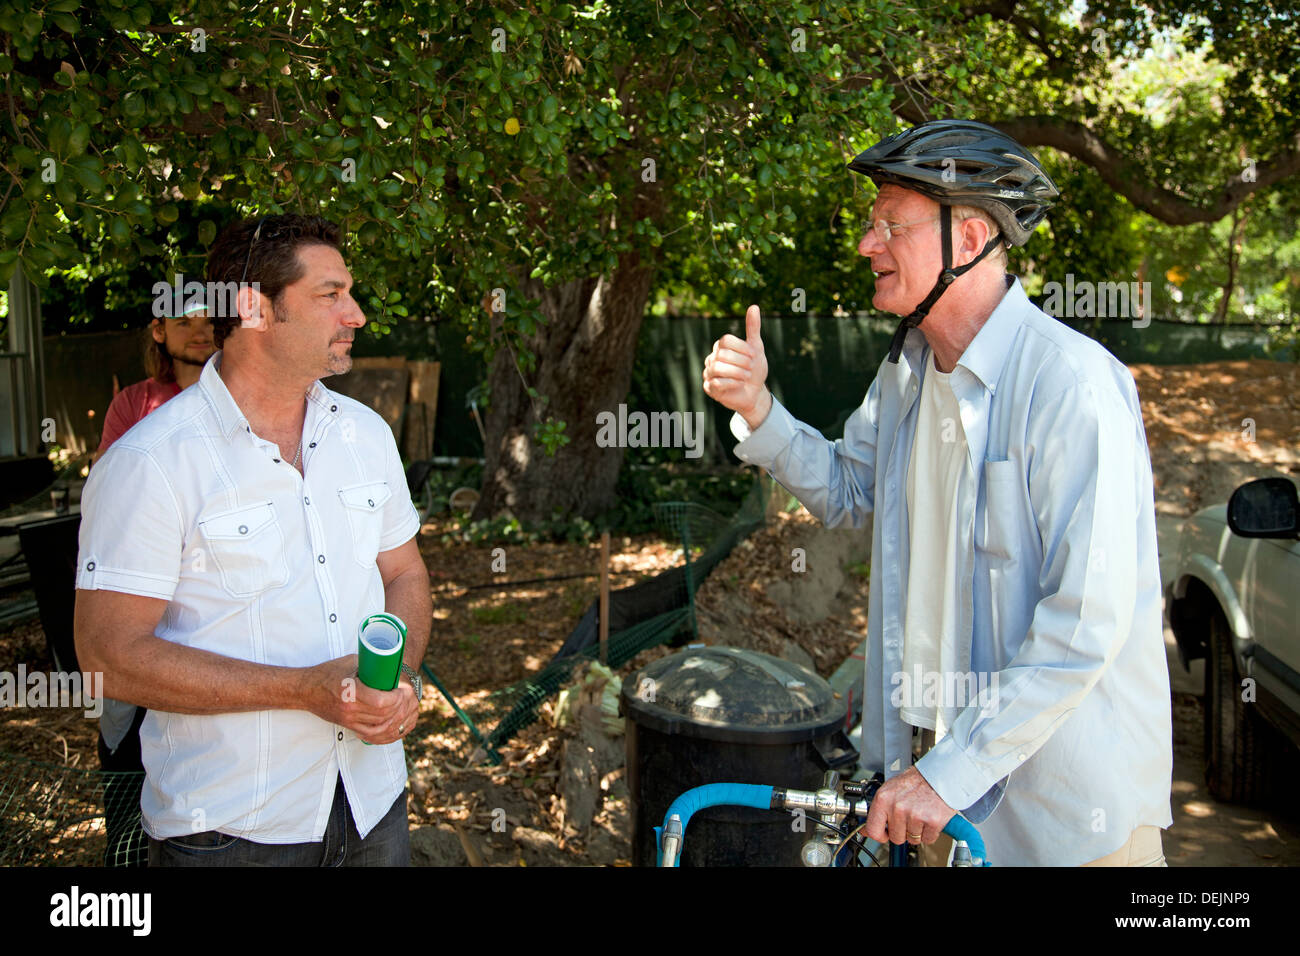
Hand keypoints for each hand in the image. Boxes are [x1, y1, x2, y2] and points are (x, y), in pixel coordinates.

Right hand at [300, 655, 418, 744]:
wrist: (306, 690)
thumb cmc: (327, 673)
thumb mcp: (350, 662)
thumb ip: (370, 665)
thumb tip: (392, 664)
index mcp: (351, 692)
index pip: (380, 702)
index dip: (397, 698)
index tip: (404, 690)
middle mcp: (350, 710)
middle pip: (384, 715)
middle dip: (402, 707)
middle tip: (409, 698)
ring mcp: (349, 720)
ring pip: (380, 727)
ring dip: (397, 720)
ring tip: (406, 709)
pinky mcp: (348, 726)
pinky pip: (372, 735)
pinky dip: (387, 732)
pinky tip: (397, 725)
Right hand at [702, 304, 771, 429]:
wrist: (755, 392)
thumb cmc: (754, 369)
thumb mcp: (756, 348)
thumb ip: (753, 328)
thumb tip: (754, 306)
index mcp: (721, 346)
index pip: (726, 340)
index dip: (742, 348)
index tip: (754, 356)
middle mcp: (712, 358)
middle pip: (722, 354)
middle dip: (742, 362)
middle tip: (751, 367)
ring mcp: (709, 373)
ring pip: (717, 368)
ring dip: (737, 372)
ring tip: (746, 376)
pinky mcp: (709, 388)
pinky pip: (716, 383)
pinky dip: (732, 383)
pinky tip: (739, 384)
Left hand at [865, 766, 956, 846]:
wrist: (939, 775)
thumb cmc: (915, 781)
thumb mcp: (890, 789)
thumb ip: (879, 809)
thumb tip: (866, 829)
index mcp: (884, 798)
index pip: (872, 830)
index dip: (880, 835)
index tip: (884, 834)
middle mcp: (898, 807)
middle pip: (895, 837)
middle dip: (902, 832)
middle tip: (909, 817)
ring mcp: (915, 815)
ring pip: (912, 839)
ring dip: (917, 831)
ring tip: (920, 814)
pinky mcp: (932, 821)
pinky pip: (927, 839)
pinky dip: (930, 832)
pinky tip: (929, 817)